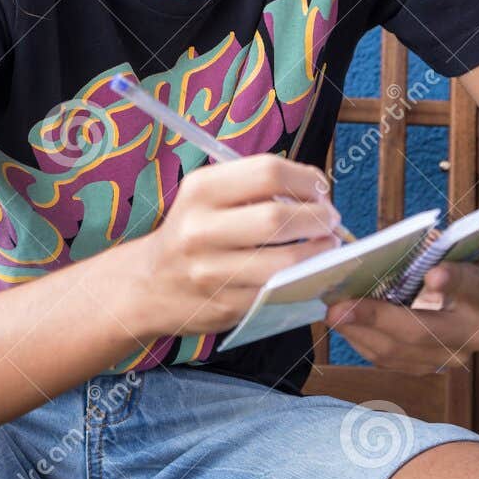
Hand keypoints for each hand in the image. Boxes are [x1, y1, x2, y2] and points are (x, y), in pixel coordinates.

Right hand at [134, 154, 341, 338]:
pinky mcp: (224, 306)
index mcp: (200, 190)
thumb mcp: (207, 197)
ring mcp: (210, 272)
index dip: (305, 178)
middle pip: (277, 218)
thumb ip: (254, 187)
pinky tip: (309, 272)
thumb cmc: (192, 233)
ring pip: (283, 262)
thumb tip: (316, 191)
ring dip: (318, 253)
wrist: (147, 285)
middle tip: (331, 219)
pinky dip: (303, 280)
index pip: (267, 172)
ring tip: (328, 246)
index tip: (320, 188)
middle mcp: (199, 228)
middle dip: (318, 217)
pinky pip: (277, 292)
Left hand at [323, 260, 478, 374]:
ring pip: (398, 352)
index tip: (433, 274)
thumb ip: (427, 252)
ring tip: (331, 313)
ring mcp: (450, 357)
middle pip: (422, 331)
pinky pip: (388, 360)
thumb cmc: (453, 263)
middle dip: (376, 318)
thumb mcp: (450, 250)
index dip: (453, 280)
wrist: (472, 302)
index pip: (470, 286)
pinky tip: (342, 323)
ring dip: (359, 332)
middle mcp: (475, 333)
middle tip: (339, 307)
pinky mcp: (427, 368)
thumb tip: (375, 255)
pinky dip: (361, 339)